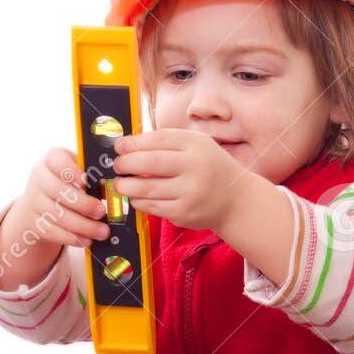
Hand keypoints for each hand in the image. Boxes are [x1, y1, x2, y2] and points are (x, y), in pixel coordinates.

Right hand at [11, 147, 109, 249]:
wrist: (39, 205)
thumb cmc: (67, 185)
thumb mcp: (78, 175)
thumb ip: (93, 178)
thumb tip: (112, 188)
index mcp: (51, 160)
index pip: (56, 160)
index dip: (70, 170)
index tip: (86, 180)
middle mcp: (39, 178)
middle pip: (57, 190)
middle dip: (82, 203)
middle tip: (102, 212)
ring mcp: (33, 201)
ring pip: (57, 214)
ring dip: (83, 225)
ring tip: (102, 231)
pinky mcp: (33, 222)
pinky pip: (52, 231)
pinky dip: (71, 238)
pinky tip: (87, 240)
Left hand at [110, 130, 253, 232]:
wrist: (236, 201)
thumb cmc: (210, 168)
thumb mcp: (197, 146)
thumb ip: (167, 143)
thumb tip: (128, 146)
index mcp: (196, 145)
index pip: (157, 140)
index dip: (133, 143)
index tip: (119, 146)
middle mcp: (194, 167)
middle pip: (150, 162)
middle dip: (126, 163)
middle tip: (117, 165)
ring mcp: (189, 192)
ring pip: (147, 188)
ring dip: (126, 186)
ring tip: (120, 184)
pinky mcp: (184, 213)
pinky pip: (152, 207)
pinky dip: (139, 201)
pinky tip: (136, 197)